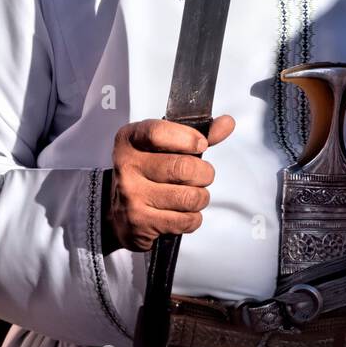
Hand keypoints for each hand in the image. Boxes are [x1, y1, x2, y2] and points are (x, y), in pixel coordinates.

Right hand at [103, 115, 235, 253]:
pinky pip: (184, 220)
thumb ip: (195, 135)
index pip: (158, 133)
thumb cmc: (147, 172)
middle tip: (203, 175)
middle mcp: (126, 167)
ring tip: (194, 195)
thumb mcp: (163, 147)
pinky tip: (183, 213)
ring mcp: (131, 196)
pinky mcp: (141, 224)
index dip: (187, 138)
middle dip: (204, 173)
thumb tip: (227, 123)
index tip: (201, 144)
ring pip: (188, 197)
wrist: (118, 213)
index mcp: (130, 139)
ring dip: (201, 198)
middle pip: (182, 167)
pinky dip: (193, 218)